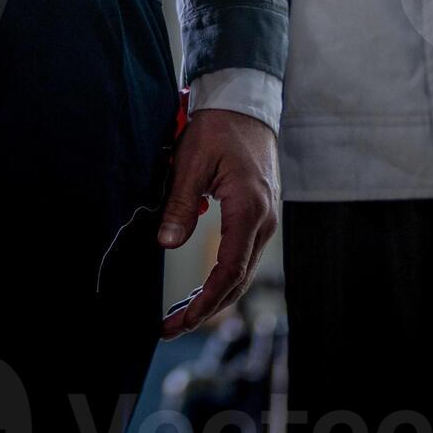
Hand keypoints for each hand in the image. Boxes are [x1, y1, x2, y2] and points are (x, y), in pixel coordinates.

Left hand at [157, 107, 277, 339]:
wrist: (245, 103)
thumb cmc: (217, 127)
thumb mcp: (190, 162)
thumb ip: (178, 204)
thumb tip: (166, 244)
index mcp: (249, 210)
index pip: (230, 270)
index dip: (206, 301)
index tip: (183, 321)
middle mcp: (264, 223)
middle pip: (238, 281)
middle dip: (206, 309)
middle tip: (170, 329)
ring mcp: (266, 221)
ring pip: (241, 272)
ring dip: (213, 298)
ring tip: (179, 318)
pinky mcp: (259, 218)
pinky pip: (242, 257)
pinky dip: (222, 279)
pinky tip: (199, 291)